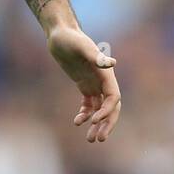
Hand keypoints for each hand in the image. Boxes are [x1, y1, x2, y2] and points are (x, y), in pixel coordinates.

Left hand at [46, 24, 121, 142]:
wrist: (60, 34)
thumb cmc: (69, 38)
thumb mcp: (81, 46)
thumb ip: (95, 56)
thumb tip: (111, 63)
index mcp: (105, 73)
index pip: (113, 97)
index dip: (107, 111)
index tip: (94, 121)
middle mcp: (103, 80)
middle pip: (111, 107)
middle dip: (107, 123)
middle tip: (98, 139)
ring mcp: (94, 83)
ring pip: (100, 108)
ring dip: (97, 124)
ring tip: (90, 140)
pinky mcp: (84, 85)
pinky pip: (89, 104)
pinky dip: (85, 114)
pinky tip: (77, 122)